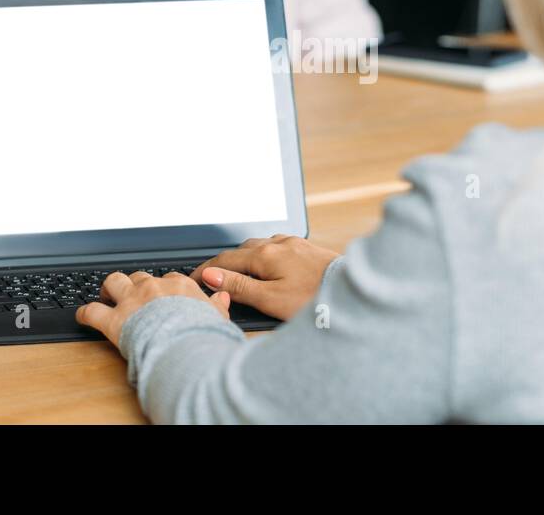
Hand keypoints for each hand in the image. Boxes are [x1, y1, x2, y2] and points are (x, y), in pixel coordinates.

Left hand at [75, 271, 231, 348]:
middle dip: (134, 283)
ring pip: (113, 283)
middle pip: (139, 277)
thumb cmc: (203, 336)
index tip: (162, 293)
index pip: (169, 279)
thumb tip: (222, 297)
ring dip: (109, 288)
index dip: (163, 287)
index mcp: (179, 288)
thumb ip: (217, 306)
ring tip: (106, 295)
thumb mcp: (217, 319)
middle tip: (131, 293)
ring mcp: (132, 302)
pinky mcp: (114, 320)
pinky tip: (82, 316)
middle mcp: (154, 289)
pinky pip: (92, 311)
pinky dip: (84, 313)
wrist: (186, 347)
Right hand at [190, 235, 339, 320]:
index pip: (223, 261)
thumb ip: (238, 286)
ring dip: (242, 259)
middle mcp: (276, 244)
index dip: (204, 272)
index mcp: (263, 255)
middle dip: (222, 264)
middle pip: (239, 251)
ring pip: (257, 247)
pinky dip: (262, 257)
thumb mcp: (269, 299)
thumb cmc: (312, 299)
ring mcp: (292, 244)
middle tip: (208, 279)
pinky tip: (266, 267)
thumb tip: (210, 276)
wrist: (352, 292)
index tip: (191, 280)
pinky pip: (275, 248)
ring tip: (234, 274)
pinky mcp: (305, 248)